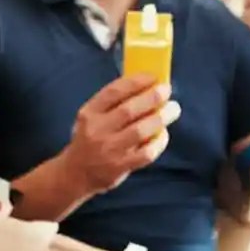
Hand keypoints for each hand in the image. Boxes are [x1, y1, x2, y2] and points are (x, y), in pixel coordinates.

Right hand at [61, 74, 179, 193]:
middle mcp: (97, 130)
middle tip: (167, 90)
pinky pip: (145, 153)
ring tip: (173, 109)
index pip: (113, 92)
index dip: (136, 82)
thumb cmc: (90, 138)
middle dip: (151, 98)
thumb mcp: (91, 117)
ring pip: (139, 131)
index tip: (153, 76)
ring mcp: (109, 150)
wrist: (76, 174)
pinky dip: (158, 142)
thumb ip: (113, 104)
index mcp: (89, 113)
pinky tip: (164, 133)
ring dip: (160, 118)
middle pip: (128, 110)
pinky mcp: (120, 167)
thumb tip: (146, 86)